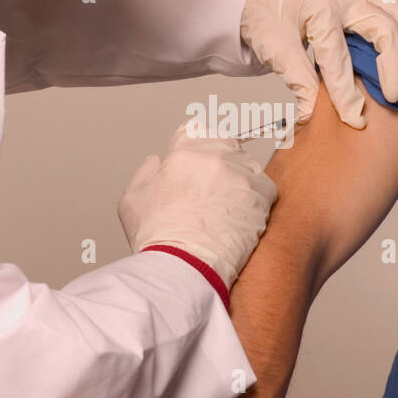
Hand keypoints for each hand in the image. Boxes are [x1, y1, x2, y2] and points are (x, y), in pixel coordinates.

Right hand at [118, 119, 277, 289]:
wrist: (187, 267)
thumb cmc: (159, 238)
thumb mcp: (132, 199)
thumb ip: (146, 172)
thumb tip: (157, 163)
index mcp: (183, 151)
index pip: (194, 130)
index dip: (193, 148)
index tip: (195, 164)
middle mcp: (215, 156)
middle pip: (224, 144)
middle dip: (217, 163)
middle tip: (209, 191)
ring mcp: (241, 174)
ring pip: (246, 165)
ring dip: (237, 181)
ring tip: (223, 210)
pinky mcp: (261, 195)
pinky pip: (265, 186)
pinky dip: (255, 199)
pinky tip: (240, 217)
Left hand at [239, 0, 397, 126]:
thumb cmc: (267, 18)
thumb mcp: (275, 49)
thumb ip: (298, 80)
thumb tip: (311, 117)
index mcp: (318, 10)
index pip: (337, 57)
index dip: (346, 92)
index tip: (355, 120)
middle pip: (380, 28)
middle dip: (393, 63)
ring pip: (397, 8)